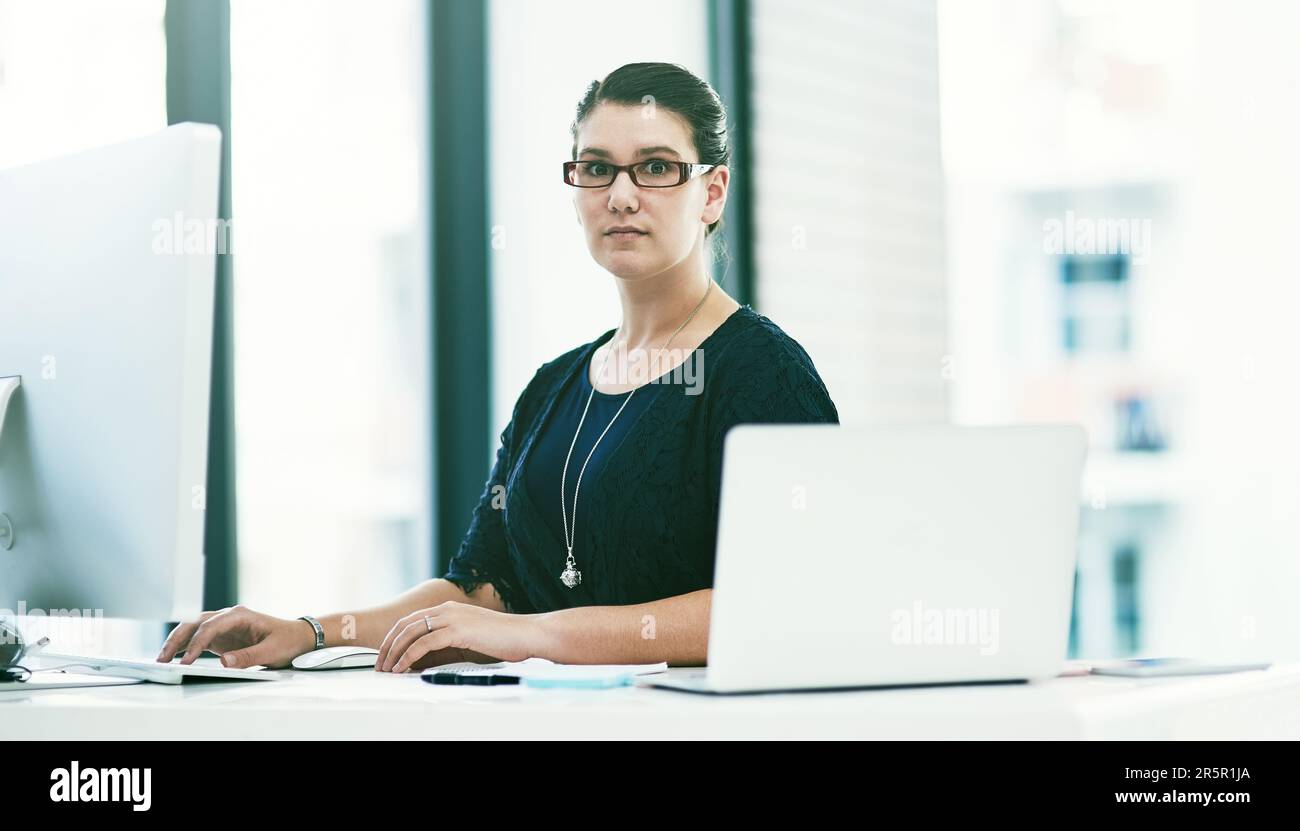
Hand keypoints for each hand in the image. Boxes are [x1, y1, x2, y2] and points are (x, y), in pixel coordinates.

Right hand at [156, 605, 316, 668]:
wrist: (298, 637)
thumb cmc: (287, 640)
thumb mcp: (272, 651)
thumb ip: (249, 657)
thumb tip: (225, 662)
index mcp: (240, 615)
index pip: (211, 626)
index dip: (197, 643)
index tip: (187, 661)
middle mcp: (228, 617)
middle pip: (195, 623)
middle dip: (177, 640)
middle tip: (163, 658)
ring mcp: (223, 626)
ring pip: (193, 629)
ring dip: (177, 642)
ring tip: (161, 659)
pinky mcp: (221, 637)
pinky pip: (198, 639)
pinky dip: (184, 646)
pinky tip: (172, 656)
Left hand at [375, 602, 542, 672]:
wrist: (526, 634)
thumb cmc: (504, 638)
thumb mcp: (471, 637)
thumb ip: (450, 642)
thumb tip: (428, 658)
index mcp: (449, 608)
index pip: (412, 620)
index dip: (395, 637)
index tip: (386, 654)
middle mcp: (447, 609)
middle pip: (405, 624)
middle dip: (388, 645)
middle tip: (379, 664)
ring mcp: (452, 617)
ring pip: (410, 632)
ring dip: (394, 652)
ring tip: (387, 669)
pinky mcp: (458, 630)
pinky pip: (424, 643)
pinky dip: (409, 656)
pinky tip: (403, 668)